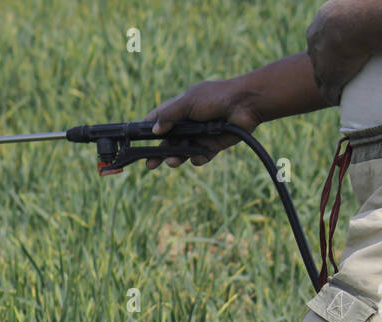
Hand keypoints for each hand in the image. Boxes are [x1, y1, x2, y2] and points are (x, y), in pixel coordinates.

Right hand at [141, 79, 260, 170]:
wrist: (245, 104)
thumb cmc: (216, 97)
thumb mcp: (188, 102)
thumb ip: (169, 116)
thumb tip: (155, 130)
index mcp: (180, 108)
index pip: (159, 119)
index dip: (148, 129)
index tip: (136, 140)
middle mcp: (188, 123)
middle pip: (168, 141)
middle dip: (158, 153)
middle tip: (149, 164)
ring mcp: (199, 135)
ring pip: (182, 152)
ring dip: (176, 158)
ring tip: (172, 162)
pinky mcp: (212, 146)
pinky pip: (199, 156)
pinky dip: (197, 157)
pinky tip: (198, 156)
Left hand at [306, 1, 370, 105]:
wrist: (355, 22)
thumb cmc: (366, 5)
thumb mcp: (359, 2)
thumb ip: (364, 5)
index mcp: (321, 24)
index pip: (320, 38)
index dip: (330, 45)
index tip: (341, 49)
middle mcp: (315, 44)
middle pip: (318, 58)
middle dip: (327, 65)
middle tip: (342, 69)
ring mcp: (320, 63)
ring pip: (320, 78)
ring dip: (330, 84)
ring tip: (343, 88)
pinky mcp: (329, 78)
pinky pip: (329, 93)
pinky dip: (334, 97)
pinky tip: (342, 100)